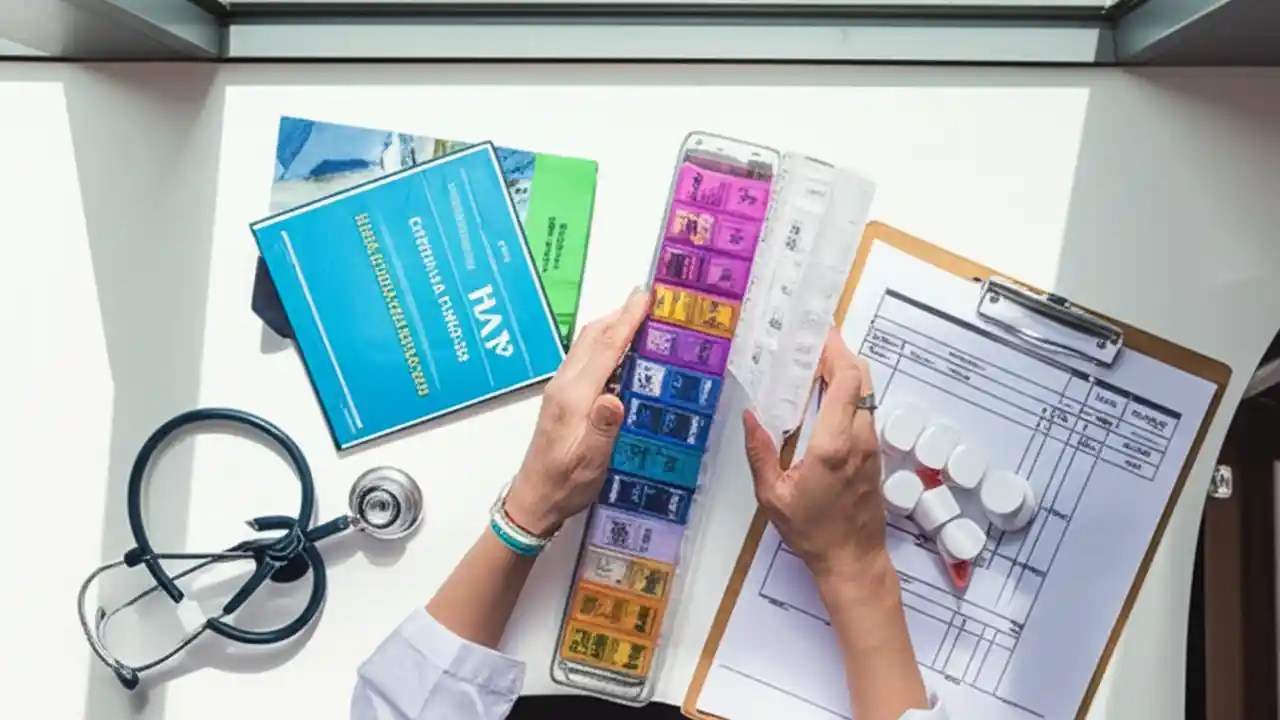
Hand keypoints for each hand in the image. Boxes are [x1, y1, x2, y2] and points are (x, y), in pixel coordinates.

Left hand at [506, 290, 649, 535]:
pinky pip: (584, 358)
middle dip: (619, 314)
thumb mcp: (591, 462)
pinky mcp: (561, 397)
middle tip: (647, 298)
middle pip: (592, 338)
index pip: (605, 349)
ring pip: (586, 345)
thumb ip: (603, 428)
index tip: (645, 297)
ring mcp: (560, 389)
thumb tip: (614, 397)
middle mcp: (564, 386)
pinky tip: (617, 348)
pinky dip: (604, 343)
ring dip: (611, 326)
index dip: (626, 321)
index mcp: (574, 398)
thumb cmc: (565, 485)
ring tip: (636, 315)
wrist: (533, 499)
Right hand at [743, 329, 886, 581]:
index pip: (846, 382)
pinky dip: (850, 392)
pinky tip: (828, 394)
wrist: (852, 559)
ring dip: (847, 372)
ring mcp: (871, 446)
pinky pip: (866, 410)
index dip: (836, 352)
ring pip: (867, 394)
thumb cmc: (812, 532)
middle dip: (841, 354)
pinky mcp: (873, 455)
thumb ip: (760, 452)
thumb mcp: (773, 495)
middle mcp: (859, 439)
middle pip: (861, 379)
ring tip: (818, 362)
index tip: (819, 335)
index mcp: (833, 445)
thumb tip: (750, 415)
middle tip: (815, 341)